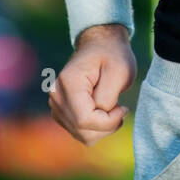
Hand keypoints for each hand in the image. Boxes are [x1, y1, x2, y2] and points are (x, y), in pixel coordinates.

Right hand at [48, 24, 135, 145]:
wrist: (100, 45)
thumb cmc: (112, 55)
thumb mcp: (119, 71)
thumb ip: (108, 97)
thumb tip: (100, 116)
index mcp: (69, 83)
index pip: (84, 119)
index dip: (108, 121)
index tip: (123, 108)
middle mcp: (56, 95)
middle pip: (82, 130)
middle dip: (106, 126)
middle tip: (120, 109)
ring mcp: (56, 104)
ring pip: (81, 134)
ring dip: (102, 128)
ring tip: (113, 109)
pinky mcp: (61, 111)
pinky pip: (79, 132)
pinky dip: (95, 127)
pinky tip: (104, 112)